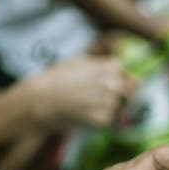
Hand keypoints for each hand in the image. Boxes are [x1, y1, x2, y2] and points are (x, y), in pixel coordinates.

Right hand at [17, 55, 135, 127]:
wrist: (41, 100)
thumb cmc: (57, 77)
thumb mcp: (81, 59)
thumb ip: (102, 56)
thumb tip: (120, 49)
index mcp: (111, 67)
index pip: (125, 73)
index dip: (116, 77)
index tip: (102, 81)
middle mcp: (114, 85)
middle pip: (127, 92)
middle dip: (116, 94)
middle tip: (93, 96)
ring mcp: (110, 103)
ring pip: (118, 107)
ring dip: (107, 107)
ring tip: (85, 103)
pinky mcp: (103, 120)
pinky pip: (108, 120)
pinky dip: (98, 118)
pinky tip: (83, 113)